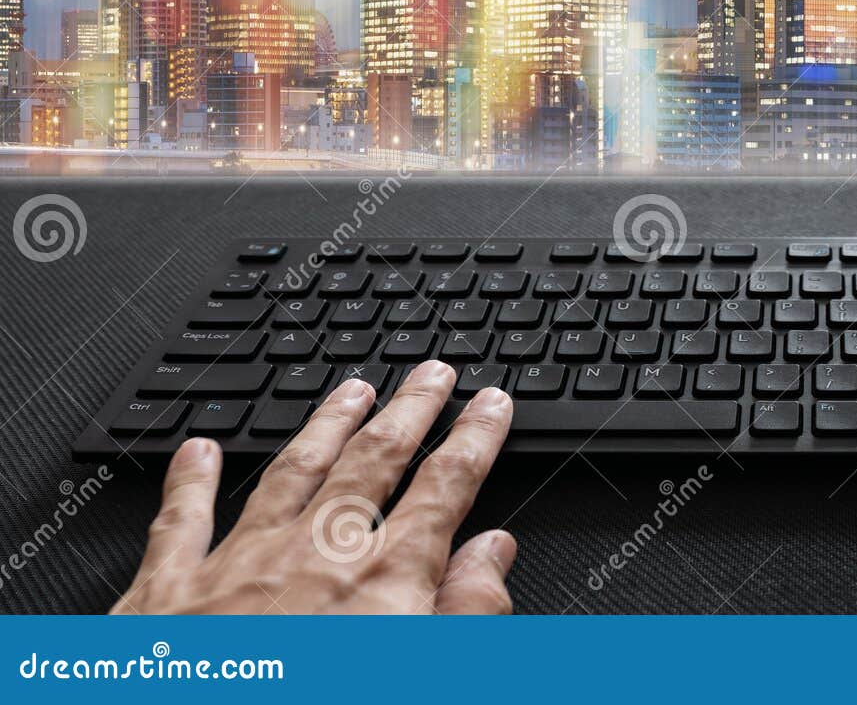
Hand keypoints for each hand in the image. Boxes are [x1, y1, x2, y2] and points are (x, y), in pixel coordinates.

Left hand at [113, 361, 516, 614]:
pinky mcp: (169, 594)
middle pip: (374, 461)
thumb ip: (469, 613)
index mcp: (383, 581)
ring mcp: (241, 566)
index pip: (444, 488)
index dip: (474, 439)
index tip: (490, 405)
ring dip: (327, 425)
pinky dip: (191, 482)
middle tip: (430, 375)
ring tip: (350, 392)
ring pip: (293, 472)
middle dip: (409, 411)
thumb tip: (493, 554)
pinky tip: (198, 451)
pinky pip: (181, 523)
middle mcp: (315, 555)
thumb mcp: (432, 676)